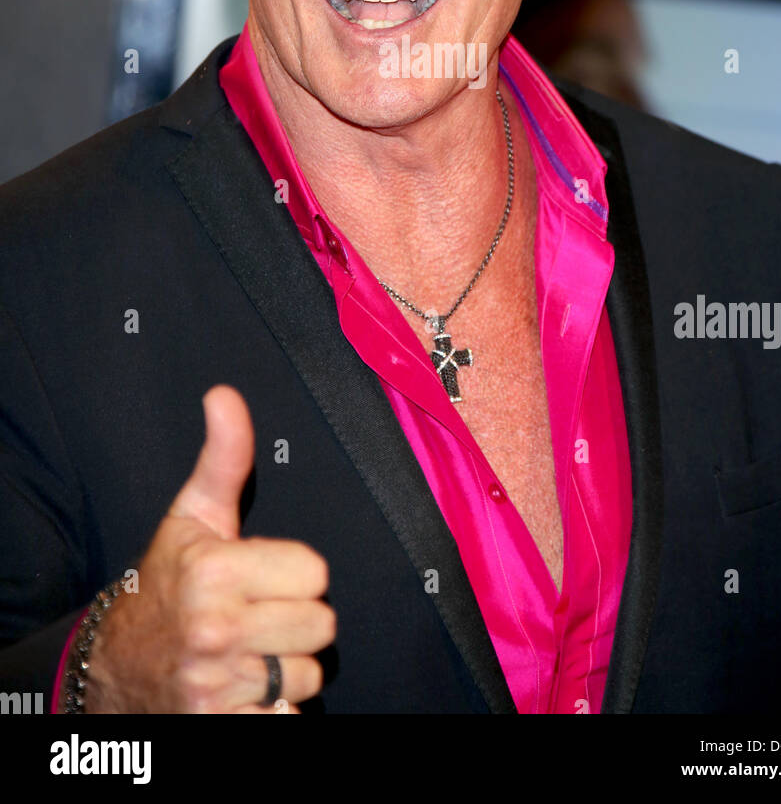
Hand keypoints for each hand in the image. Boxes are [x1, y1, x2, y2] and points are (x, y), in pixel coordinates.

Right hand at [83, 385, 334, 712]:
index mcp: (216, 572)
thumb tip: (225, 396)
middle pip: (320, 625)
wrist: (118, 663)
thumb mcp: (192, 516)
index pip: (316, 573)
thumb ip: (224, 457)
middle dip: (296, 620)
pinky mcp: (219, 725)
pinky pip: (287, 719)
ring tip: (251, 649)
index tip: (266, 575)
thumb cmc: (165, 582)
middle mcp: (216, 629)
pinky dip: (273, 708)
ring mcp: (217, 684)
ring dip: (286, 667)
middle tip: (260, 613)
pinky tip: (245, 687)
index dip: (296, 573)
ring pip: (307, 676)